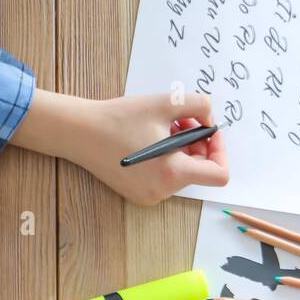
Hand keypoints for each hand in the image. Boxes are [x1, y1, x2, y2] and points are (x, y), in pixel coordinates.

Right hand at [10, 89, 229, 204]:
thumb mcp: (166, 103)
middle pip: (200, 170)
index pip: (219, 174)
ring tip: (162, 126)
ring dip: (182, 148)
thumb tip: (210, 119)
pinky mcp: (137, 194)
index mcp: (172, 172)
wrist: (79, 132)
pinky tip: (150, 139)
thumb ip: (199, 105)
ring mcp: (149, 196)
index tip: (208, 131)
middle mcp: (163, 191)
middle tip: (182, 120)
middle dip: (198, 143)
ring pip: (182, 172)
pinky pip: (165, 177)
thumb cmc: (120, 118)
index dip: (220, 150)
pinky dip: (167, 158)